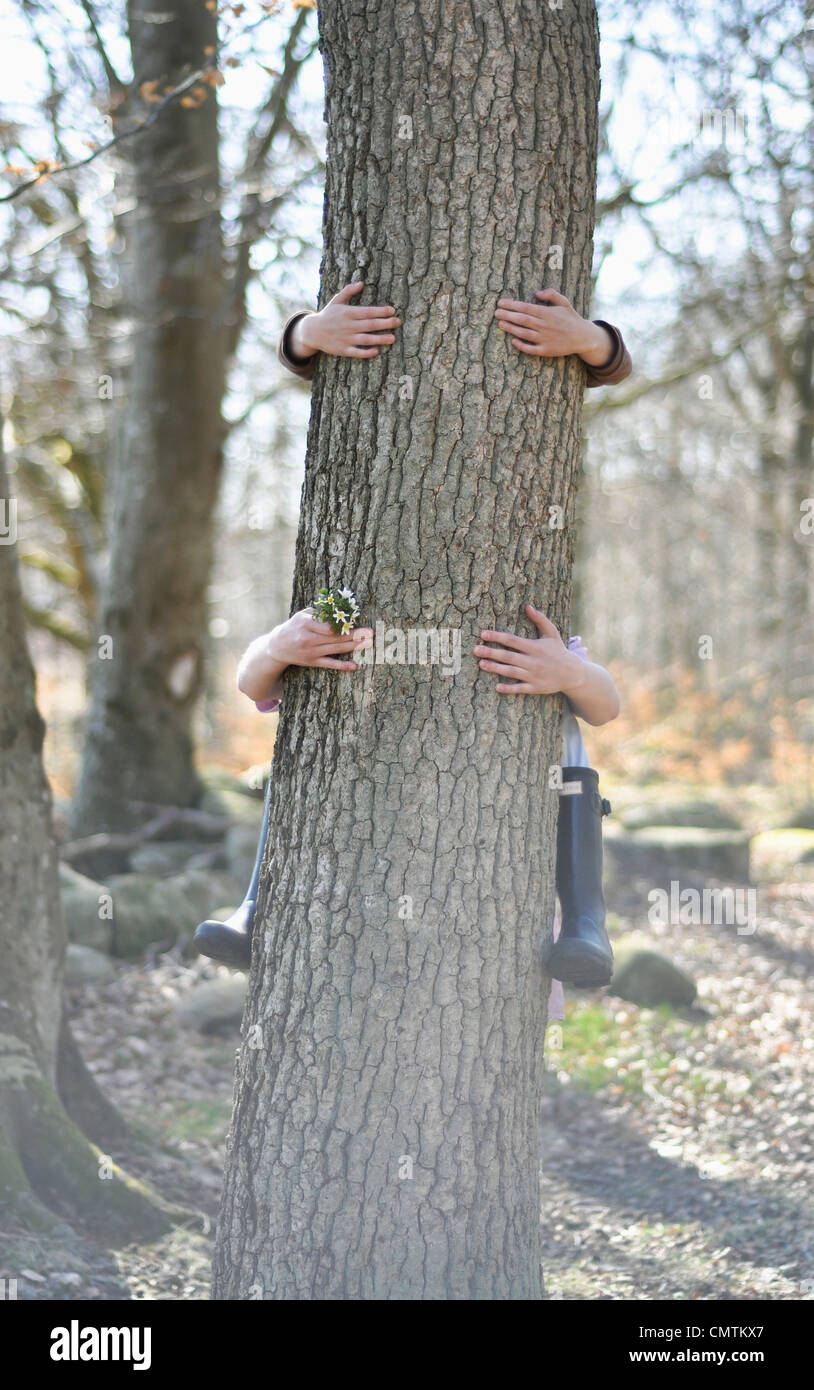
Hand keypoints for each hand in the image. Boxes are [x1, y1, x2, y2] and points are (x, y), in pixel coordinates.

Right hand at [267, 609, 373, 670]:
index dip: (344, 625)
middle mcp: (308, 639)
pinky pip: (329, 664)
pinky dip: (342, 666)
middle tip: (371, 633)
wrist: (277, 646)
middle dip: (355, 635)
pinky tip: (354, 666)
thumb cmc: (293, 627)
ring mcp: (311, 652)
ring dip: (354, 647)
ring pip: (336, 649)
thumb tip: (339, 609)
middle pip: (336, 638)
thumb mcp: (302, 615)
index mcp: (306, 624)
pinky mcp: (312, 662)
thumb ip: (318, 612)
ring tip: (368, 644)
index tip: (357, 622)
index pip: (329, 626)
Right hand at [290, 282, 400, 359]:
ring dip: (380, 339)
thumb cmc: (328, 315)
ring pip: (366, 339)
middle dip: (386, 323)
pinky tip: (376, 351)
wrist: (313, 332)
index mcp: (348, 313)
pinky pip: (357, 352)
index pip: (368, 311)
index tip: (392, 310)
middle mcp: (349, 326)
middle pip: (370, 325)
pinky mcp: (343, 350)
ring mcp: (346, 339)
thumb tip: (362, 283)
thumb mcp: (337, 300)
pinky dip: (366, 352)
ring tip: (393, 338)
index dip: (381, 311)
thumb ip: (349, 290)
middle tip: (398, 322)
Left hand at [473, 604, 582, 695]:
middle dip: (491, 652)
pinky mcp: (535, 687)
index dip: (497, 637)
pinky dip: (509, 688)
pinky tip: (497, 687)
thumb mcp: (552, 633)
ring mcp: (533, 675)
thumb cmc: (558, 650)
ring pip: (511, 671)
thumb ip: (540, 619)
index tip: (483, 634)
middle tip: (475, 649)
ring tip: (481, 664)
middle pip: (508, 656)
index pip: (513, 640)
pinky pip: (520, 688)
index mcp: (535, 647)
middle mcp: (533, 661)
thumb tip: (527, 606)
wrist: (573, 673)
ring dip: (496, 668)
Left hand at [494, 289, 612, 365]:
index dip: (512, 305)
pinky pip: (530, 349)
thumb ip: (551, 295)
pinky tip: (513, 341)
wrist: (583, 337)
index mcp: (548, 313)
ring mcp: (545, 339)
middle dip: (507, 315)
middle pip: (522, 320)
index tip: (501, 303)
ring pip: (523, 333)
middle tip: (496, 312)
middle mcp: (545, 326)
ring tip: (500, 324)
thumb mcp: (564, 302)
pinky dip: (521, 345)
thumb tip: (536, 293)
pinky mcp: (546, 350)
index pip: (526, 307)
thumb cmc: (570, 318)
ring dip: (511, 328)